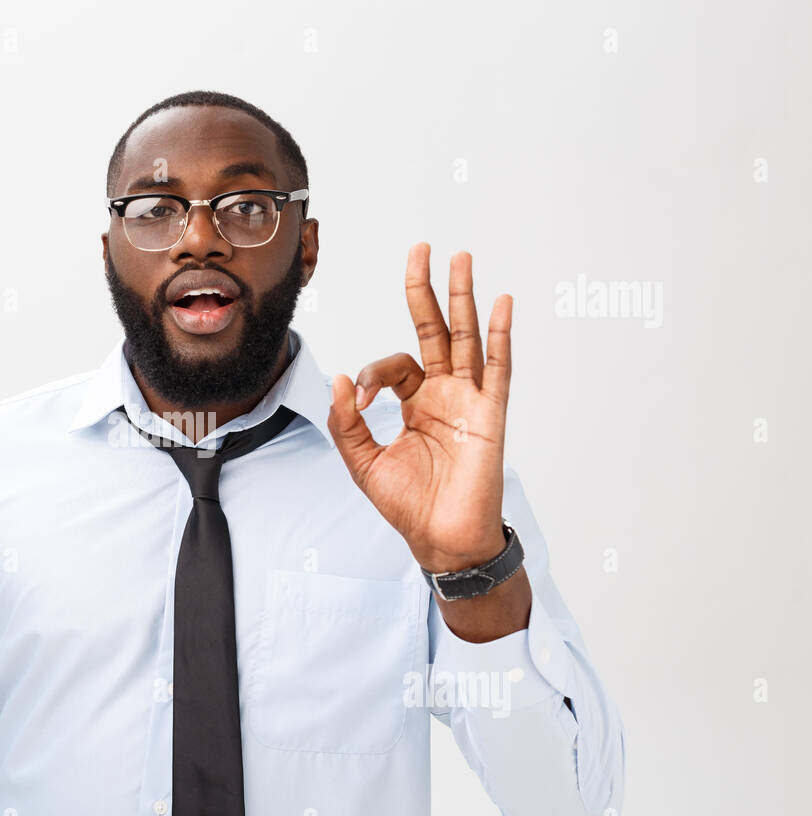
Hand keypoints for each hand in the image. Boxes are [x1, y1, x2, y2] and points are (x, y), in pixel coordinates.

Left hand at [327, 243, 513, 572]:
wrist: (442, 540)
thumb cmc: (409, 506)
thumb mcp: (363, 463)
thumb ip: (346, 422)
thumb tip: (340, 377)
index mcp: (413, 404)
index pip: (393, 365)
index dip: (372, 372)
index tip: (361, 396)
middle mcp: (443, 395)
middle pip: (434, 331)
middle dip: (426, 290)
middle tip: (422, 248)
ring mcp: (469, 401)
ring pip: (466, 338)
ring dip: (463, 298)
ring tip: (460, 258)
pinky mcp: (490, 415)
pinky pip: (497, 368)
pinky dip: (499, 335)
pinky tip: (501, 303)